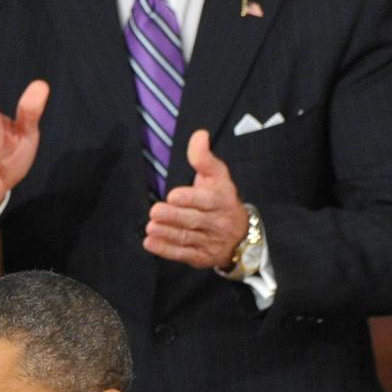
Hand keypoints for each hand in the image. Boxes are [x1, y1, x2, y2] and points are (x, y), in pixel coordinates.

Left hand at [144, 131, 249, 268]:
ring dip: (167, 233)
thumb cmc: (221, 199)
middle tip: (155, 212)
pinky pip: (183, 254)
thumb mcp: (217, 176)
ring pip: (187, 238)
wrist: (241, 236)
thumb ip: (204, 157)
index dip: (190, 198)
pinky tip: (150, 243)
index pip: (207, 200)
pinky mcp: (201, 257)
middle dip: (174, 217)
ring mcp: (210, 242)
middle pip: (194, 220)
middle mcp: (218, 223)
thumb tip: (199, 134)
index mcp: (222, 200)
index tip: (173, 195)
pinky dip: (166, 250)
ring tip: (151, 227)